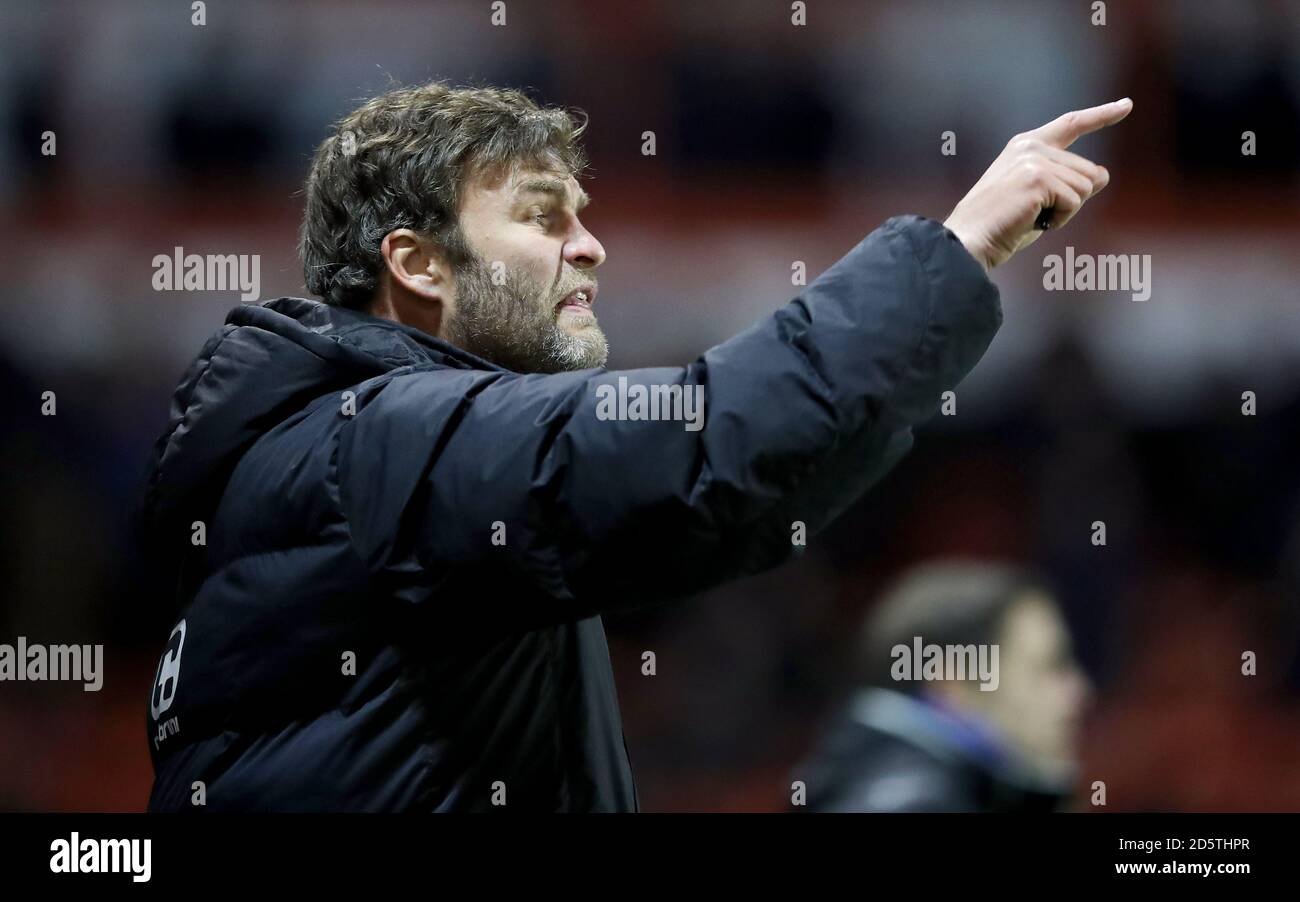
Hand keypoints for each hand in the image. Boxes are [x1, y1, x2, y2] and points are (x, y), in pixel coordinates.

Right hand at [943, 98, 1132, 269]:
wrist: (969, 239)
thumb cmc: (1001, 225)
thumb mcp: (1038, 198)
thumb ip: (1067, 182)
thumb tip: (1103, 175)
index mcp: (1026, 146)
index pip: (1072, 124)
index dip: (1102, 115)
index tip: (1126, 105)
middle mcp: (1032, 147)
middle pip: (1089, 172)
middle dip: (1072, 200)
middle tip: (1035, 214)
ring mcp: (1035, 161)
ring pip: (1085, 188)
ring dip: (1066, 212)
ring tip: (1032, 217)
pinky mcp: (1039, 179)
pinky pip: (1074, 202)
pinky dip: (1060, 219)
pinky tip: (1034, 221)